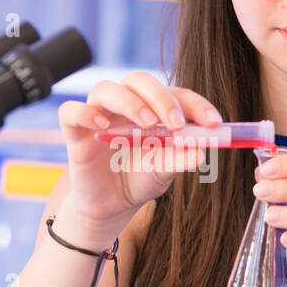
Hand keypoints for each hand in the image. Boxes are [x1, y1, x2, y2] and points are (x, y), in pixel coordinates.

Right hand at [57, 71, 222, 233]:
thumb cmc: (140, 180)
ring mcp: (99, 113)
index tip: (214, 123)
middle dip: (161, 98)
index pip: (177, 95)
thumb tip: (200, 151)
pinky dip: (86, 114)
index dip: (197, 105)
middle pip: (140, 81)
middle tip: (176, 123)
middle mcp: (126, 104)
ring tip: (146, 125)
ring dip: (129, 102)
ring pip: (108, 89)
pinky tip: (102, 127)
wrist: (110, 205)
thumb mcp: (164, 173)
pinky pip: (72, 111)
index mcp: (155, 108)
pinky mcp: (75, 130)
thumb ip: (179, 159)